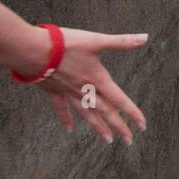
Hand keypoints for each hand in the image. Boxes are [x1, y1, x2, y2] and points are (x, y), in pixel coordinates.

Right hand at [38, 29, 148, 143]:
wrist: (34, 51)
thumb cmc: (66, 45)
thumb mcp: (97, 40)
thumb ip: (122, 41)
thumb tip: (145, 37)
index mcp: (98, 80)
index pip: (120, 100)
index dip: (132, 113)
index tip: (142, 126)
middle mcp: (85, 91)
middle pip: (106, 112)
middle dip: (119, 126)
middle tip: (129, 141)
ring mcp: (69, 93)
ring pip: (87, 115)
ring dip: (98, 127)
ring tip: (107, 140)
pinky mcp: (53, 91)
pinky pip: (61, 109)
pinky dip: (65, 119)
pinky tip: (69, 129)